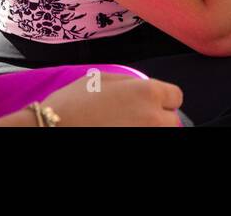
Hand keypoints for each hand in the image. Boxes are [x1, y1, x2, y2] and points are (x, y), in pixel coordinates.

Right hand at [0, 74, 184, 126]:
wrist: (53, 128)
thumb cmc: (75, 102)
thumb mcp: (104, 78)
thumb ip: (131, 82)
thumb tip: (144, 87)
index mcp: (148, 92)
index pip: (176, 97)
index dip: (163, 98)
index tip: (150, 102)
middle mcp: (153, 118)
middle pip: (172, 120)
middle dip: (158, 117)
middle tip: (136, 116)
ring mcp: (145, 137)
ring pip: (160, 133)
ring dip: (149, 129)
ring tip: (126, 125)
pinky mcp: (136, 151)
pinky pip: (146, 143)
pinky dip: (137, 137)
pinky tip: (119, 132)